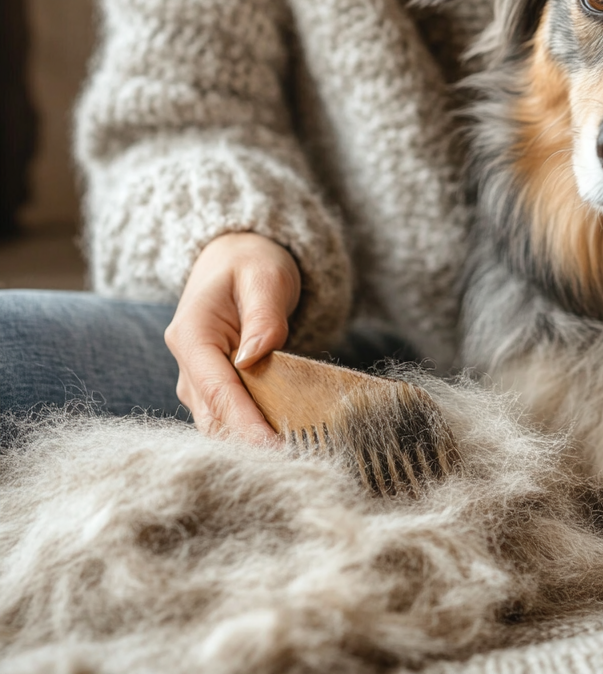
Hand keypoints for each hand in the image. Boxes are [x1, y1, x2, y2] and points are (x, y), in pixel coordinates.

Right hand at [164, 232, 301, 441]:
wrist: (234, 259)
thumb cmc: (251, 263)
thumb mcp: (264, 276)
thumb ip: (263, 315)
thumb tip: (256, 356)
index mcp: (192, 336)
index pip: (219, 392)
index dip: (247, 426)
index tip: (276, 451)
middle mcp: (187, 366)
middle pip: (216, 420)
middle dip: (251, 446)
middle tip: (296, 463)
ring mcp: (197, 383)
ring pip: (220, 427)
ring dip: (252, 446)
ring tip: (296, 460)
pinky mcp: (214, 391)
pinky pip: (230, 421)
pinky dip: (254, 435)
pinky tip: (286, 445)